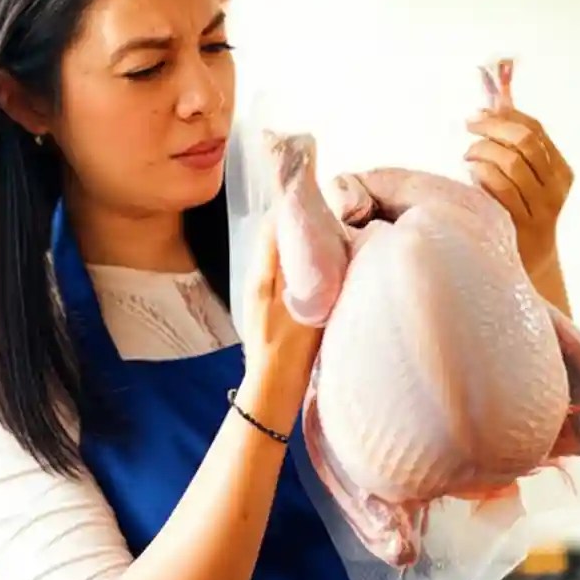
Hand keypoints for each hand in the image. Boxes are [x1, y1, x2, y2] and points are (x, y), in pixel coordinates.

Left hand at [240, 211, 322, 409]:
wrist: (273, 385)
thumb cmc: (291, 348)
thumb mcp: (303, 304)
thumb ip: (303, 268)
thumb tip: (305, 232)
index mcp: (263, 274)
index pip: (271, 227)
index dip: (288, 207)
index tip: (310, 194)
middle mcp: (258, 277)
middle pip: (272, 236)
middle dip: (293, 221)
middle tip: (321, 211)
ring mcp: (261, 292)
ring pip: (278, 253)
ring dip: (295, 240)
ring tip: (321, 232)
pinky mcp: (269, 305)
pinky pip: (281, 269)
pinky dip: (296, 259)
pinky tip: (314, 264)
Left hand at [465, 59, 573, 271]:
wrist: (529, 267)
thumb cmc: (518, 214)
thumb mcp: (525, 180)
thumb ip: (513, 143)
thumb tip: (495, 94)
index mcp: (561, 171)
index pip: (534, 130)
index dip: (504, 115)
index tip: (479, 113)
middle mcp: (555, 189)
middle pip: (523, 141)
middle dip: (491, 127)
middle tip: (469, 127)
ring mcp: (540, 209)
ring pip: (509, 163)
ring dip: (481, 151)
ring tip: (468, 155)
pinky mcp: (520, 226)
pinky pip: (498, 188)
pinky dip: (480, 174)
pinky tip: (471, 173)